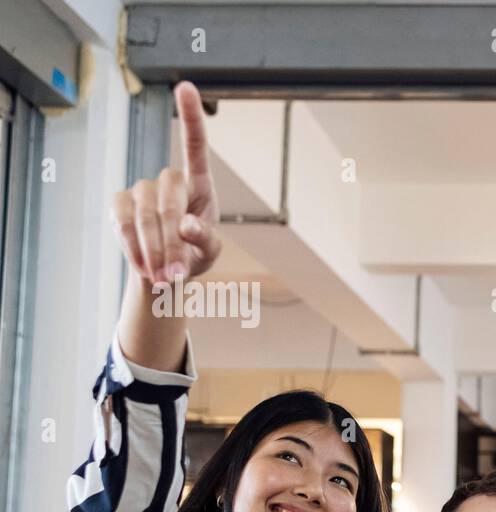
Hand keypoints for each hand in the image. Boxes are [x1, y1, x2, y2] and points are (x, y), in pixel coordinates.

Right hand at [111, 81, 221, 284]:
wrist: (165, 273)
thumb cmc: (194, 256)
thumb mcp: (210, 253)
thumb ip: (206, 241)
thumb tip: (186, 227)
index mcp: (200, 185)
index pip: (195, 146)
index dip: (190, 117)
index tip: (186, 86)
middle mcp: (169, 181)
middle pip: (169, 196)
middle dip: (172, 238)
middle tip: (177, 273)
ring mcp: (142, 190)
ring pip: (144, 211)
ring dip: (153, 247)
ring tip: (164, 277)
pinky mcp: (120, 204)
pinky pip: (122, 220)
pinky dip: (134, 246)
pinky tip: (144, 267)